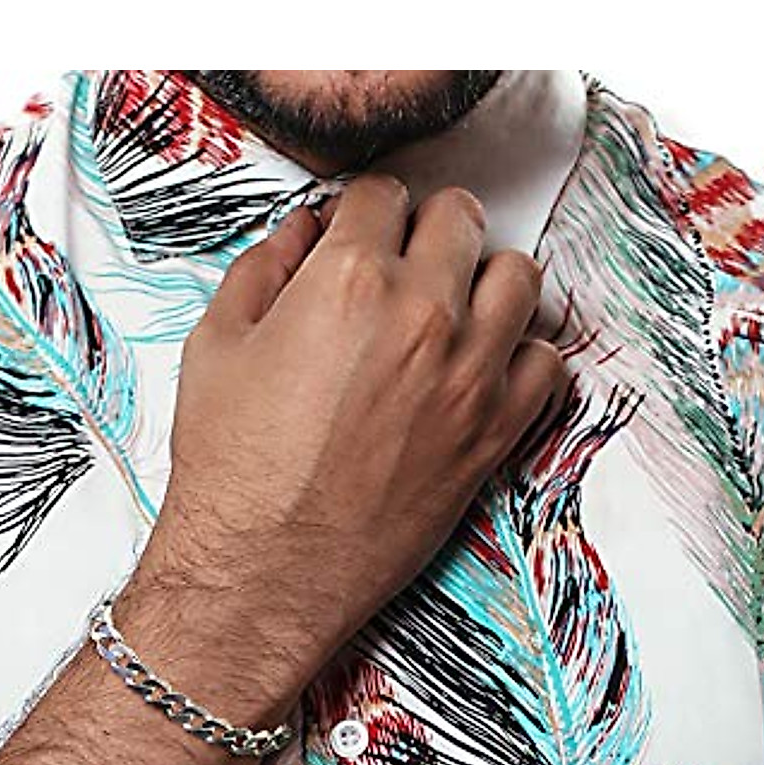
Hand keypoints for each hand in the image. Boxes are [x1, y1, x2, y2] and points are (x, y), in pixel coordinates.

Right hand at [116, 175, 568, 724]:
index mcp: (348, 278)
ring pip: (519, 278)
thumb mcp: (214, 347)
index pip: (386, 194)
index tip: (361, 231)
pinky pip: (549, 363)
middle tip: (407, 262)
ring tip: (453, 307)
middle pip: (462, 219)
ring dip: (486, 279)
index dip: (366, 210)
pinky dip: (524, 354)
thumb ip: (264, 268)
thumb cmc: (233, 468)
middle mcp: (422, 314)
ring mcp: (469, 375)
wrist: (265, 570)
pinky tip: (486, 366)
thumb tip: (301, 232)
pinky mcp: (494, 434)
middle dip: (430, 229)